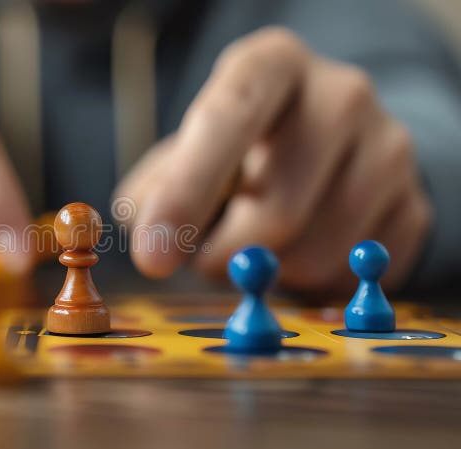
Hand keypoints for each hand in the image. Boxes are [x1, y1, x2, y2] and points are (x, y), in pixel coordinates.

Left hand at [116, 27, 431, 290]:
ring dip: (266, 273)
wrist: (326, 149)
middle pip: (276, 210)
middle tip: (205, 258)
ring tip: (256, 243)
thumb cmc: (234, 155)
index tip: (153, 255)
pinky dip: (309, 284)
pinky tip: (300, 248)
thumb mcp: (179, 156)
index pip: (228, 115)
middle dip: (224, 256)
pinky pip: (350, 276)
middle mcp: (340, 94)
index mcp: (271, 65)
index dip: (186, 191)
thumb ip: (153, 195)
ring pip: (313, 254)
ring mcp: (389, 148)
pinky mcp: (415, 205)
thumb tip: (155, 246)